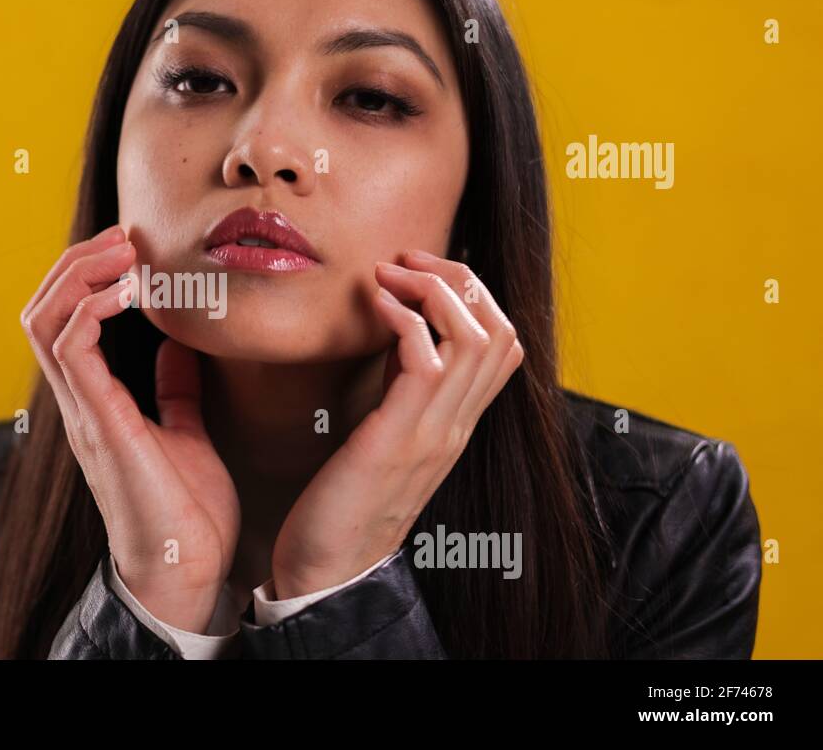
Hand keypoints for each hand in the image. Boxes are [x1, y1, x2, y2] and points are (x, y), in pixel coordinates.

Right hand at [21, 225, 239, 633]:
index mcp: (95, 401)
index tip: (132, 250)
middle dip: (76, 261)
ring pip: (44, 319)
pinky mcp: (99, 422)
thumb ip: (175, 391)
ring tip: (124, 251)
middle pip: (41, 309)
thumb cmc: (186, 513)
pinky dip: (93, 307)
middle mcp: (78, 401)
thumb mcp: (186, 432)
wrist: (185, 571)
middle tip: (125, 237)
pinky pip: (72, 347)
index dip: (86, 276)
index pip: (62, 321)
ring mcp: (82, 411)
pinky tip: (132, 291)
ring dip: (80, 273)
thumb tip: (179, 346)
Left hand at [270, 249, 524, 598]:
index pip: (504, 344)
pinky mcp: (396, 439)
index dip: (474, 294)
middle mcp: (455, 426)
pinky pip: (425, 359)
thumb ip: (401, 392)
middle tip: (407, 259)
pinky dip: (403, 316)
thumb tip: (399, 336)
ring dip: (433, 286)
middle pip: (500, 328)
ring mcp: (432, 433)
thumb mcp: (384, 436)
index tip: (423, 273)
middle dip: (459, 277)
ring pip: (474, 336)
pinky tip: (374, 304)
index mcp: (456, 424)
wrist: (326, 571)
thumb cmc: (343, 503)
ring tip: (390, 272)